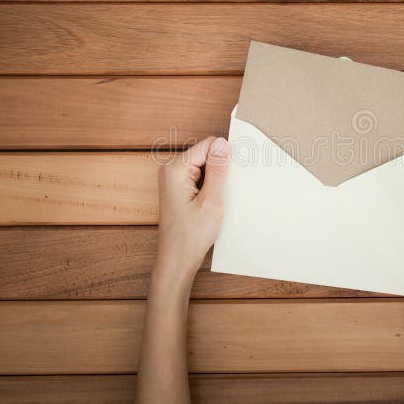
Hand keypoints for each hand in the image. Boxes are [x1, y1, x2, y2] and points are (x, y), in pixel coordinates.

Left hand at [155, 136, 229, 279]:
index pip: (208, 145)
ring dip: (216, 180)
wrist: (177, 260)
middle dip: (220, 169)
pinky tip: (213, 203)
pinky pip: (201, 177)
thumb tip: (222, 143)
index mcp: (175, 169)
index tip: (232, 177)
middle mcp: (171, 170)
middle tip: (223, 193)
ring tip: (217, 201)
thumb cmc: (191, 236)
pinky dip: (211, 187)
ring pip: (205, 166)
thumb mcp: (212, 201)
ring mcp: (174, 179)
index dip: (224, 158)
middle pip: (206, 154)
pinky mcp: (180, 188)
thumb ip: (218, 170)